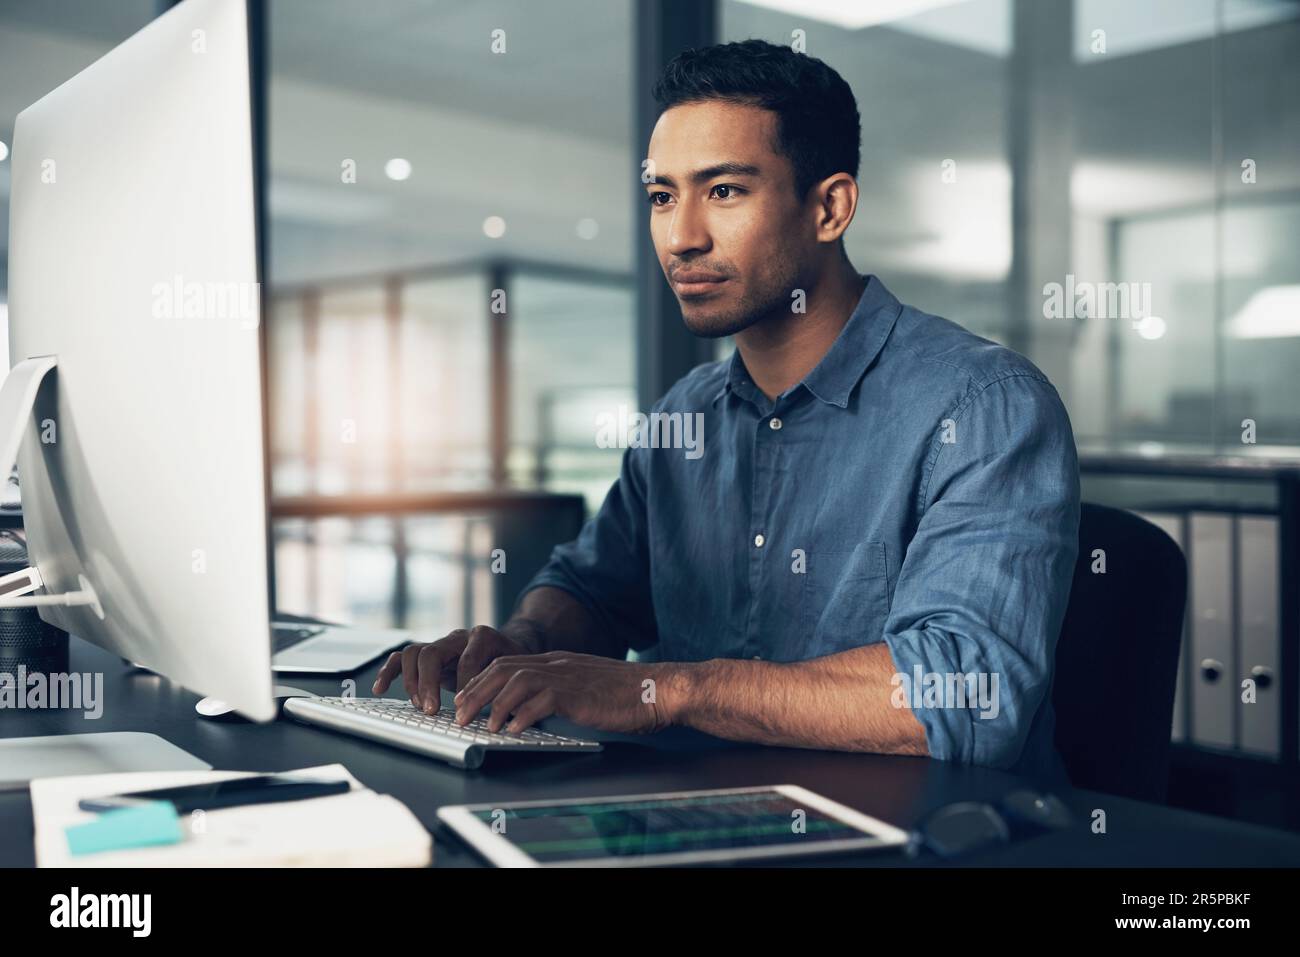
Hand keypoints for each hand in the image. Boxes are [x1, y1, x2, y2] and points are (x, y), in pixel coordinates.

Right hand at [371, 625, 535, 712]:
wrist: (508, 649)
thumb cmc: (511, 664)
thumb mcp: (515, 673)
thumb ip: (507, 686)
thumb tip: (504, 711)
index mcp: (482, 637)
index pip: (467, 659)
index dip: (465, 685)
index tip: (467, 709)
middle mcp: (457, 637)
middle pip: (431, 652)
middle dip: (429, 683)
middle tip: (431, 710)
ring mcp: (440, 645)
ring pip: (413, 653)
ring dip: (412, 682)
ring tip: (420, 705)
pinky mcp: (427, 656)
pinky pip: (401, 658)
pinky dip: (388, 672)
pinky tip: (380, 688)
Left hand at [452, 651, 679, 734]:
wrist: (657, 690)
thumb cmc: (626, 694)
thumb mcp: (584, 687)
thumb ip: (558, 692)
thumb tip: (530, 711)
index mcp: (557, 661)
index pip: (507, 664)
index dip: (481, 681)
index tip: (464, 699)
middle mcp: (557, 664)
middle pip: (503, 669)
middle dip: (475, 691)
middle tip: (459, 713)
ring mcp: (567, 676)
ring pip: (515, 681)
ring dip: (492, 704)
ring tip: (480, 725)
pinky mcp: (578, 693)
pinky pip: (541, 700)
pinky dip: (522, 714)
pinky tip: (511, 729)